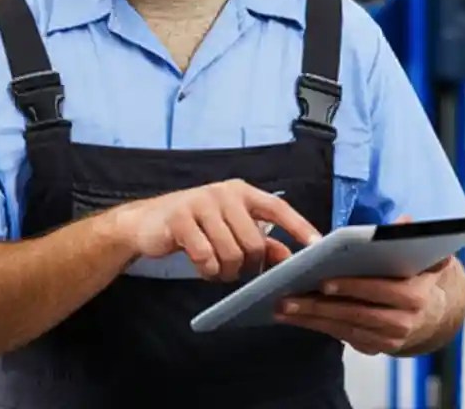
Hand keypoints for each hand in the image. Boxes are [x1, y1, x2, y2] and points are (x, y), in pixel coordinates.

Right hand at [109, 179, 321, 281]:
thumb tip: (290, 257)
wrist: (146, 224)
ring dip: (225, 272)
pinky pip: (206, 258)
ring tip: (216, 269)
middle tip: (234, 270)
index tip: (318, 246)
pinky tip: (201, 266)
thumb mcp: (230, 228)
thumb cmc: (195, 226)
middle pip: (253, 242)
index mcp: (240, 192)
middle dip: (247, 265)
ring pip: (231, 253)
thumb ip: (261, 241)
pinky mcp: (180, 219)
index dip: (298, 227)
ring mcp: (201, 203)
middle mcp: (223, 193)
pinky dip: (206, 270)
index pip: (277, 207)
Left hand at [275, 216, 450, 354]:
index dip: (352, 287)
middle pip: (356, 313)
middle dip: (319, 306)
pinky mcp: (374, 348)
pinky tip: (294, 317)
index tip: (323, 282)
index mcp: (415, 296)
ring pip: (344, 328)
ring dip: (311, 319)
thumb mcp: (420, 256)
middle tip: (288, 296)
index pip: (381, 290)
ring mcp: (388, 339)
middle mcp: (403, 322)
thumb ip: (410, 238)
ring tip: (282, 307)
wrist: (432, 315)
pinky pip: (341, 336)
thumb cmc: (417, 278)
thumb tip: (405, 221)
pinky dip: (316, 327)